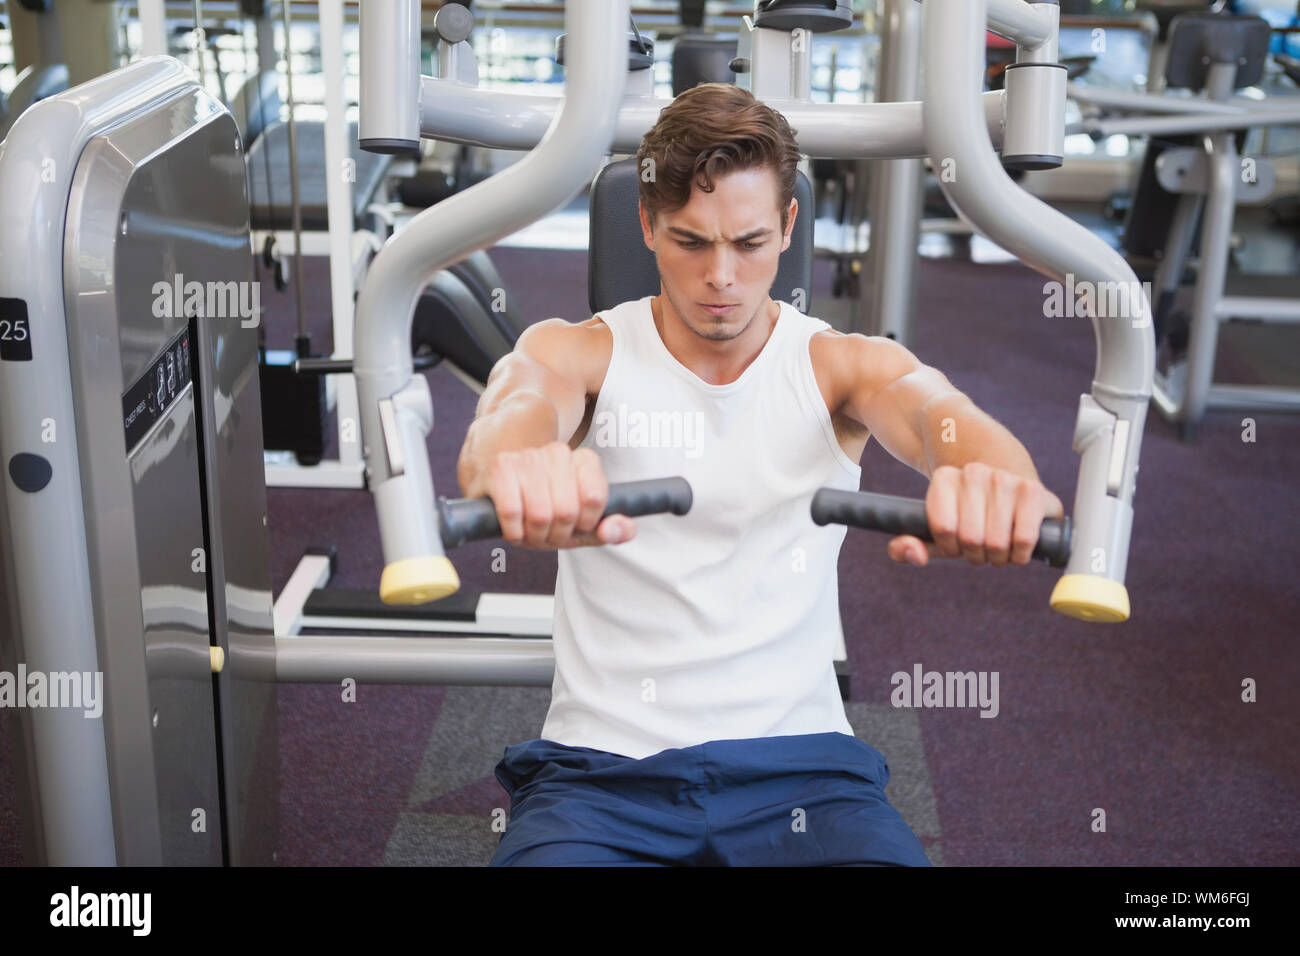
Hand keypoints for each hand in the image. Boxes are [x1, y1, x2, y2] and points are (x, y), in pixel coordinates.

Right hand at [485, 442, 633, 549]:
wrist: (506, 486)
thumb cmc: (551, 509)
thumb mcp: (588, 523)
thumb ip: (616, 529)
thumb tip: (611, 531)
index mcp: (586, 460)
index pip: (594, 498)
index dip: (584, 523)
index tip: (576, 525)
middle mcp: (559, 452)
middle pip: (566, 511)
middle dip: (557, 535)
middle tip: (548, 533)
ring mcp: (529, 456)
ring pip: (539, 515)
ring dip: (534, 536)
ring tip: (531, 530)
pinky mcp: (501, 466)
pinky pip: (512, 512)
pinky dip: (514, 531)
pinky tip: (514, 527)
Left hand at [888, 463, 1064, 567]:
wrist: (1009, 487)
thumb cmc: (970, 517)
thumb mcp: (935, 531)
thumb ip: (909, 546)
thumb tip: (914, 554)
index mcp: (944, 478)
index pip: (942, 529)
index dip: (950, 547)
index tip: (956, 543)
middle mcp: (973, 472)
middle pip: (970, 538)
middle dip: (975, 555)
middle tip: (980, 549)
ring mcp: (1004, 478)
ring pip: (996, 542)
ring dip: (997, 558)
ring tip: (997, 548)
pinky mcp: (1032, 490)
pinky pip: (1023, 539)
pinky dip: (1018, 555)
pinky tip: (1016, 550)